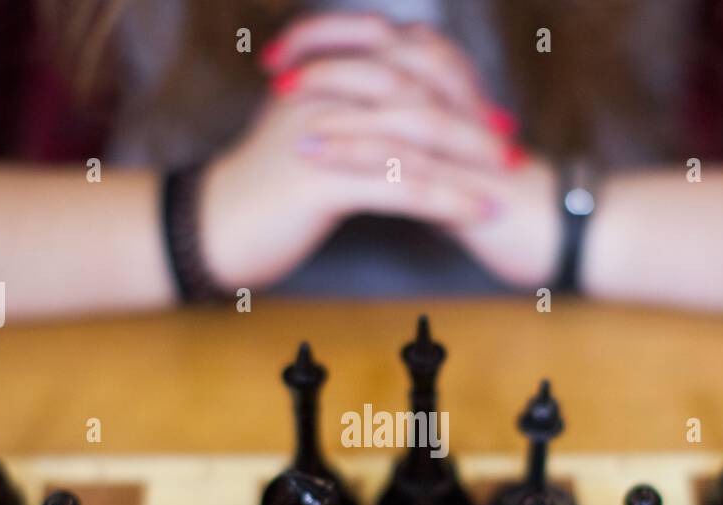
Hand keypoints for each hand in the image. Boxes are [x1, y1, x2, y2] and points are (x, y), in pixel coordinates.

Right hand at [200, 15, 511, 291]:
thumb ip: (343, 112)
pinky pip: (401, 184)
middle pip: (419, 92)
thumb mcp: (304, 133)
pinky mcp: (322, 177)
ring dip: (468, 161)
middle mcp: (326, 90)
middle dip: (471, 118)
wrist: (212, 227)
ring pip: (415, 137)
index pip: (406, 60)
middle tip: (509, 144)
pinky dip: (447, 199)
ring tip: (505, 182)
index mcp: (324, 73)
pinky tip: (476, 213)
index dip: (454, 82)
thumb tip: (390, 114)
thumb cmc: (261, 189)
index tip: (489, 112)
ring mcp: (324, 131)